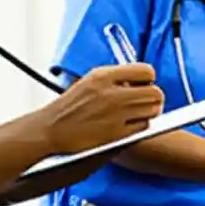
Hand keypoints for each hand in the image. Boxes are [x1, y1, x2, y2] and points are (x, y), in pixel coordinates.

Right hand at [39, 63, 163, 154]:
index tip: (144, 84)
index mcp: (103, 76)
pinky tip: (129, 126)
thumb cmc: (67, 109)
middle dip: (154, 98)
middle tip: (147, 102)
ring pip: (153, 110)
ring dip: (150, 112)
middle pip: (155, 92)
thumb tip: (139, 79)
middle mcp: (111, 93)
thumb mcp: (88, 83)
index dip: (148, 79)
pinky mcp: (116, 134)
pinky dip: (140, 127)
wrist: (49, 131)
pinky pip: (143, 127)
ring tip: (138, 114)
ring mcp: (115, 114)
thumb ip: (114, 79)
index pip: (146, 71)